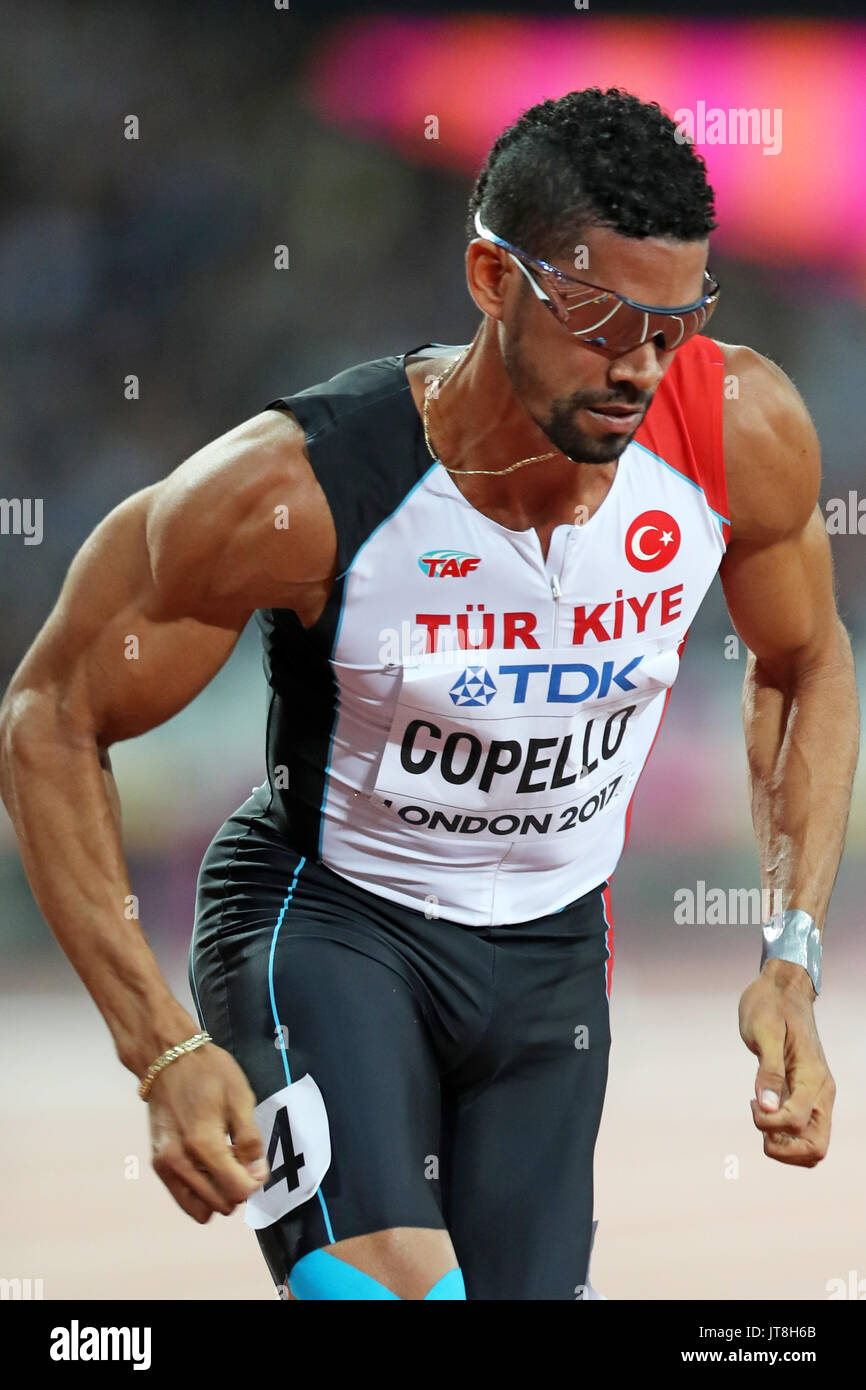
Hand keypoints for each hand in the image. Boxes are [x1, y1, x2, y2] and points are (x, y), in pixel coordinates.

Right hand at [147, 1043, 267, 1221]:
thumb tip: (257, 1175)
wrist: (167, 1058)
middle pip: (221, 1205)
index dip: (255, 1181)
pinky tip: (207, 1164)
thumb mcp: (240, 1098)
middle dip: (238, 1187)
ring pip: (201, 1209)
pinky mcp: (157, 1165)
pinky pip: (184, 1198)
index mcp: (203, 1144)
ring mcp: (165, 1167)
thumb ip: (250, 1141)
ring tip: (223, 1162)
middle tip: (240, 1158)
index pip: (237, 1191)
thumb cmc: (208, 1072)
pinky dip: (200, 1191)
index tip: (257, 1162)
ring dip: (218, 1193)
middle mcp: (179, 1162)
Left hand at [738, 960, 834, 1166]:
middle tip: (760, 1127)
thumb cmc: (770, 1005)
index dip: (768, 1124)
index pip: (796, 1122)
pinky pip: (804, 1128)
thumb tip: (764, 1106)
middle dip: (785, 1152)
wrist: (783, 988)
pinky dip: (784, 1134)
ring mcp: (816, 1094)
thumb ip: (767, 1071)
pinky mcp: (807, 1092)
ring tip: (760, 1117)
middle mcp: (820, 1091)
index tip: (751, 1102)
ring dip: (785, 1145)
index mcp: (812, 1077)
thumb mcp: (763, 1031)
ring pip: (813, 1144)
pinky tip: (762, 1109)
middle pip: (816, 1148)